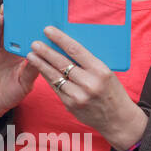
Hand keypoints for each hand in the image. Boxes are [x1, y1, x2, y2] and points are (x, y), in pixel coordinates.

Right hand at [0, 9, 36, 130]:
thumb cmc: (9, 94)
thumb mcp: (25, 83)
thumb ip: (32, 70)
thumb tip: (44, 55)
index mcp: (16, 54)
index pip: (22, 36)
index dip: (26, 25)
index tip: (34, 13)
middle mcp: (4, 51)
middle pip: (7, 31)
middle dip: (10, 18)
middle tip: (15, 4)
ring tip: (3, 15)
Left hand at [26, 27, 147, 150]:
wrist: (118, 119)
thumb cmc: (112, 91)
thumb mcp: (106, 72)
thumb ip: (88, 62)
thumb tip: (66, 45)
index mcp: (100, 70)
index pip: (75, 50)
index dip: (59, 39)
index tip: (48, 31)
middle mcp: (89, 83)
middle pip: (62, 63)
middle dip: (46, 51)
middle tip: (35, 43)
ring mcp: (79, 95)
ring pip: (55, 76)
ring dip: (41, 65)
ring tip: (32, 55)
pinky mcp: (71, 105)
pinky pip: (56, 88)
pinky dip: (48, 78)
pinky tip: (41, 70)